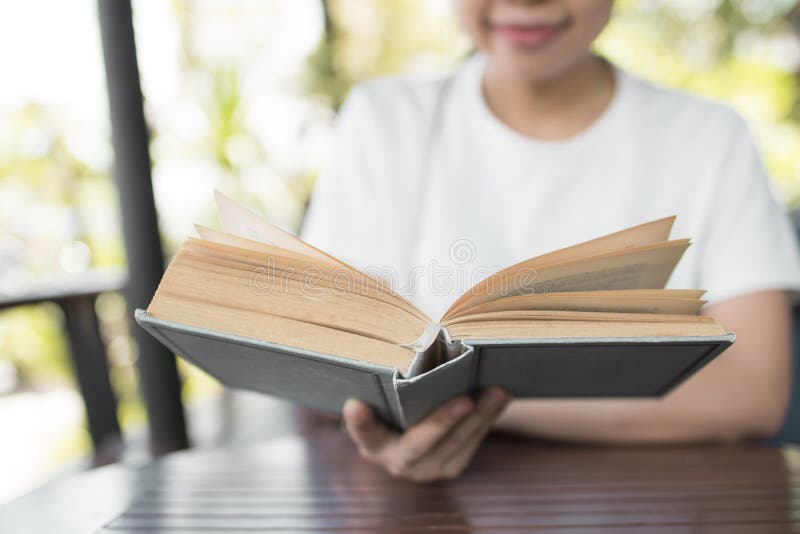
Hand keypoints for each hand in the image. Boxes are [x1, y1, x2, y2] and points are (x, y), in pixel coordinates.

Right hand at [342, 388, 511, 481]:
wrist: (412, 441)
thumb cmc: (397, 408)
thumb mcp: (387, 403)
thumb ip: (392, 388)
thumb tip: (416, 348)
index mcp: (373, 444)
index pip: (364, 433)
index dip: (360, 421)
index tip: (355, 404)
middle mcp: (397, 461)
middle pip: (419, 443)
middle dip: (443, 421)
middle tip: (464, 401)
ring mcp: (427, 469)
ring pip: (455, 444)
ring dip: (479, 417)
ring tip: (497, 393)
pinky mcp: (452, 466)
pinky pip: (472, 443)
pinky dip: (487, 419)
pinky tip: (500, 397)